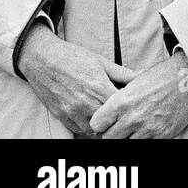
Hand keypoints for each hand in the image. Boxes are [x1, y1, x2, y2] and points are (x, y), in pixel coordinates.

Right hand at [16, 22, 137, 137]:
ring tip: (109, 116)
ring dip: (103, 125)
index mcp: (99, 87)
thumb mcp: (102, 62)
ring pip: (94, 130)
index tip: (134, 103)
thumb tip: (145, 75)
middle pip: (110, 121)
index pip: (122, 107)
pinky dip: (88, 127)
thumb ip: (124, 73)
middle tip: (125, 112)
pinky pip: (79, 129)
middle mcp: (85, 103)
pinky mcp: (61, 116)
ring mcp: (72, 112)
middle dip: (118, 118)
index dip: (130, 106)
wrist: (42, 59)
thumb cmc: (74, 57)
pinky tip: (94, 117)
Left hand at [89, 49, 187, 138]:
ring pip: (126, 143)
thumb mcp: (133, 82)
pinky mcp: (162, 135)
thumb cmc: (161, 77)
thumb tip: (106, 113)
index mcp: (121, 102)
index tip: (105, 123)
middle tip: (118, 128)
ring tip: (135, 127)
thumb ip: (118, 100)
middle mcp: (132, 117)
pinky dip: (144, 138)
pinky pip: (145, 144)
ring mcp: (147, 128)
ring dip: (128, 137)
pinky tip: (148, 128)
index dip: (100, 124)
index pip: (96, 125)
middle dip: (112, 133)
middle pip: (108, 138)